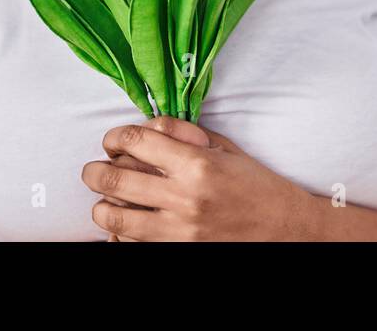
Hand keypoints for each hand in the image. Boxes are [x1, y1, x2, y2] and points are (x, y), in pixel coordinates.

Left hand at [83, 115, 317, 240]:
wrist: (284, 228)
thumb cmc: (254, 183)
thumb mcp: (224, 148)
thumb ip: (183, 134)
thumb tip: (146, 125)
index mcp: (197, 164)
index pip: (137, 140)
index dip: (114, 136)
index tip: (112, 140)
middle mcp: (184, 198)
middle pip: (116, 179)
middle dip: (94, 171)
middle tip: (92, 170)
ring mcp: (180, 231)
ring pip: (116, 217)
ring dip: (101, 206)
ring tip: (103, 201)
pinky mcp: (179, 251)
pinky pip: (133, 244)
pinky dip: (120, 235)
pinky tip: (123, 226)